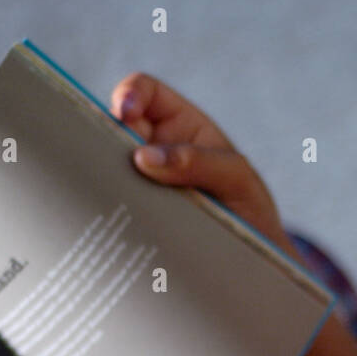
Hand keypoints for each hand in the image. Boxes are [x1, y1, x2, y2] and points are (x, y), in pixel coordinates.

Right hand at [111, 72, 295, 255]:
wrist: (253, 262)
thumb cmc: (250, 208)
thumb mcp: (236, 177)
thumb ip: (199, 161)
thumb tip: (143, 158)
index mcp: (181, 125)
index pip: (145, 93)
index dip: (129, 94)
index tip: (124, 114)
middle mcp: (156, 150)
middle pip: (115, 130)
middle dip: (103, 139)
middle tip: (110, 162)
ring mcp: (143, 183)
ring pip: (108, 170)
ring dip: (104, 179)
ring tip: (110, 195)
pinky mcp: (136, 216)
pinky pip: (113, 206)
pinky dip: (108, 211)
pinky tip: (111, 222)